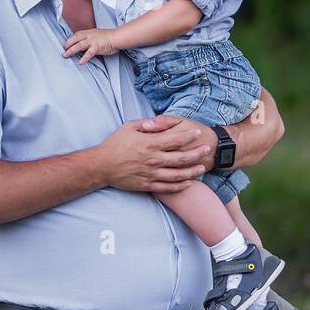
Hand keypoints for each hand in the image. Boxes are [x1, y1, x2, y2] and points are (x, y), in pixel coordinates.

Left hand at [63, 27, 118, 63]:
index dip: (70, 40)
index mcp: (89, 32)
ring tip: (66, 55)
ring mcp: (93, 41)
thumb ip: (89, 39)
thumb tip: (83, 45)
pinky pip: (89, 53)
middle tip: (63, 50)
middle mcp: (89, 35)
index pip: (76, 35)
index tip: (65, 45)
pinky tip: (80, 62)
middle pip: (75, 39)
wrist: (117, 37)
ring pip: (79, 45)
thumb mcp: (97, 35)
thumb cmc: (108, 37)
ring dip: (71, 50)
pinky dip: (84, 58)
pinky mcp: (97, 47)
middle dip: (67, 45)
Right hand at [90, 116, 213, 192]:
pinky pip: (168, 188)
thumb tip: (159, 121)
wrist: (101, 166)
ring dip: (193, 171)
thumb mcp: (129, 127)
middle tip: (207, 150)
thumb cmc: (115, 144)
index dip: (190, 135)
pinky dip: (180, 186)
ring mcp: (151, 174)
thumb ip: (147, 124)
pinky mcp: (147, 185)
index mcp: (150, 143)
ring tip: (202, 168)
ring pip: (178, 175)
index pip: (177, 139)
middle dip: (197, 153)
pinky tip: (188, 182)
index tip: (198, 132)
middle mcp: (153, 159)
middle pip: (182, 157)